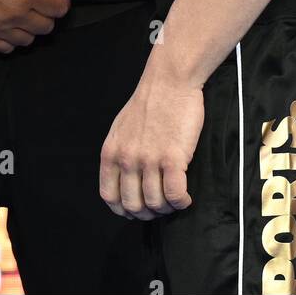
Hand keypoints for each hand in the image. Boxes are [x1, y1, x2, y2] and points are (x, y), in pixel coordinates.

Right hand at [0, 0, 72, 51]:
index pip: (59, 9)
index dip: (60, 0)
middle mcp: (15, 15)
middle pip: (46, 26)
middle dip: (47, 14)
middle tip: (39, 1)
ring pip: (29, 39)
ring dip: (30, 27)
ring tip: (24, 12)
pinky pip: (7, 48)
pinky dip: (11, 38)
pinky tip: (8, 23)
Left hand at [99, 74, 203, 219]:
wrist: (170, 81)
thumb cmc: (149, 102)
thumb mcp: (121, 128)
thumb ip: (119, 154)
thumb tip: (123, 180)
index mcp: (111, 152)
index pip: (110, 196)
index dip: (124, 209)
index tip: (137, 209)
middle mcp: (127, 158)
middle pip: (133, 205)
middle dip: (148, 214)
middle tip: (160, 207)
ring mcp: (149, 159)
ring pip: (155, 204)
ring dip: (167, 208)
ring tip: (175, 198)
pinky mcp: (172, 157)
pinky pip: (175, 194)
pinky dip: (181, 202)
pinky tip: (185, 197)